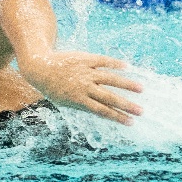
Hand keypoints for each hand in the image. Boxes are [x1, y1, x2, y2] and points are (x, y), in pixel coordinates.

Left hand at [17, 51, 143, 123]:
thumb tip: (102, 113)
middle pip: (109, 98)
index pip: (103, 111)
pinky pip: (103, 61)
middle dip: (126, 105)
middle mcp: (84, 87)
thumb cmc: (53, 88)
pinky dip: (115, 64)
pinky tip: (128, 67)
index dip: (118, 117)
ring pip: (109, 79)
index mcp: (79, 101)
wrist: (40, 67)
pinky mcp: (85, 59)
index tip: (131, 122)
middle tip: (141, 111)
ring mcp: (85, 72)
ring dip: (126, 85)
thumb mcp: (66, 102)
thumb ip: (84, 106)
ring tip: (141, 89)